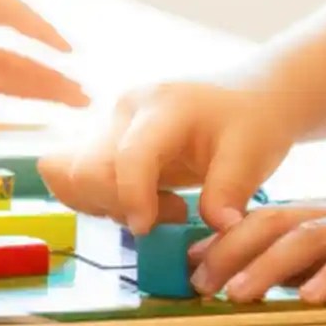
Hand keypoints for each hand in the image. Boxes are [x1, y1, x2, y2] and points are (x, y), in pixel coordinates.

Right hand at [39, 79, 298, 233]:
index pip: (128, 155)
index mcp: (163, 106)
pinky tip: (137, 201)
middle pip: (87, 168)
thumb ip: (231, 191)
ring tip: (157, 205)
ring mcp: (109, 122)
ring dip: (104, 204)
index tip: (147, 229)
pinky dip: (94, 199)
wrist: (246, 96)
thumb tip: (217, 227)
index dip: (132, 198)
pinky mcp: (103, 138)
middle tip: (171, 211)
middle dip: (117, 205)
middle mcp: (124, 109)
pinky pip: (72, 174)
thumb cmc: (252, 122)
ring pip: (72, 173)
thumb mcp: (254, 154)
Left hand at [190, 192, 325, 313]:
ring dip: (266, 265)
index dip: (227, 238)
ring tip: (236, 293)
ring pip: (309, 236)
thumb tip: (286, 279)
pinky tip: (307, 298)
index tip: (192, 263)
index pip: (272, 217)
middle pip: (277, 220)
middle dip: (230, 249)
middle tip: (197, 281)